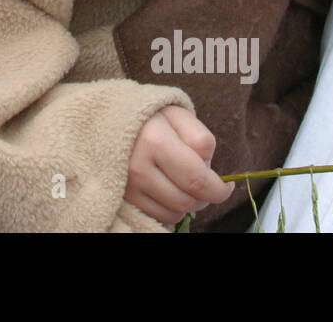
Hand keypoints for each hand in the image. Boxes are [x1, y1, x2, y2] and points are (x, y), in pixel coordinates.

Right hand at [124, 105, 231, 224]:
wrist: (105, 120)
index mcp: (155, 141)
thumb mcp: (176, 114)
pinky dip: (169, 209)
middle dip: (205, 196)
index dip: (219, 189)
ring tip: (181, 181)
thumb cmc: (148, 117)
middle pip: (187, 201)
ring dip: (186, 203)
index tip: (227, 186)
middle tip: (205, 182)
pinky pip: (157, 217)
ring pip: (173, 213)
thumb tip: (208, 170)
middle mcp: (138, 168)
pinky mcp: (123, 199)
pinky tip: (167, 189)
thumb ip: (200, 138)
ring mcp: (127, 186)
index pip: (197, 180)